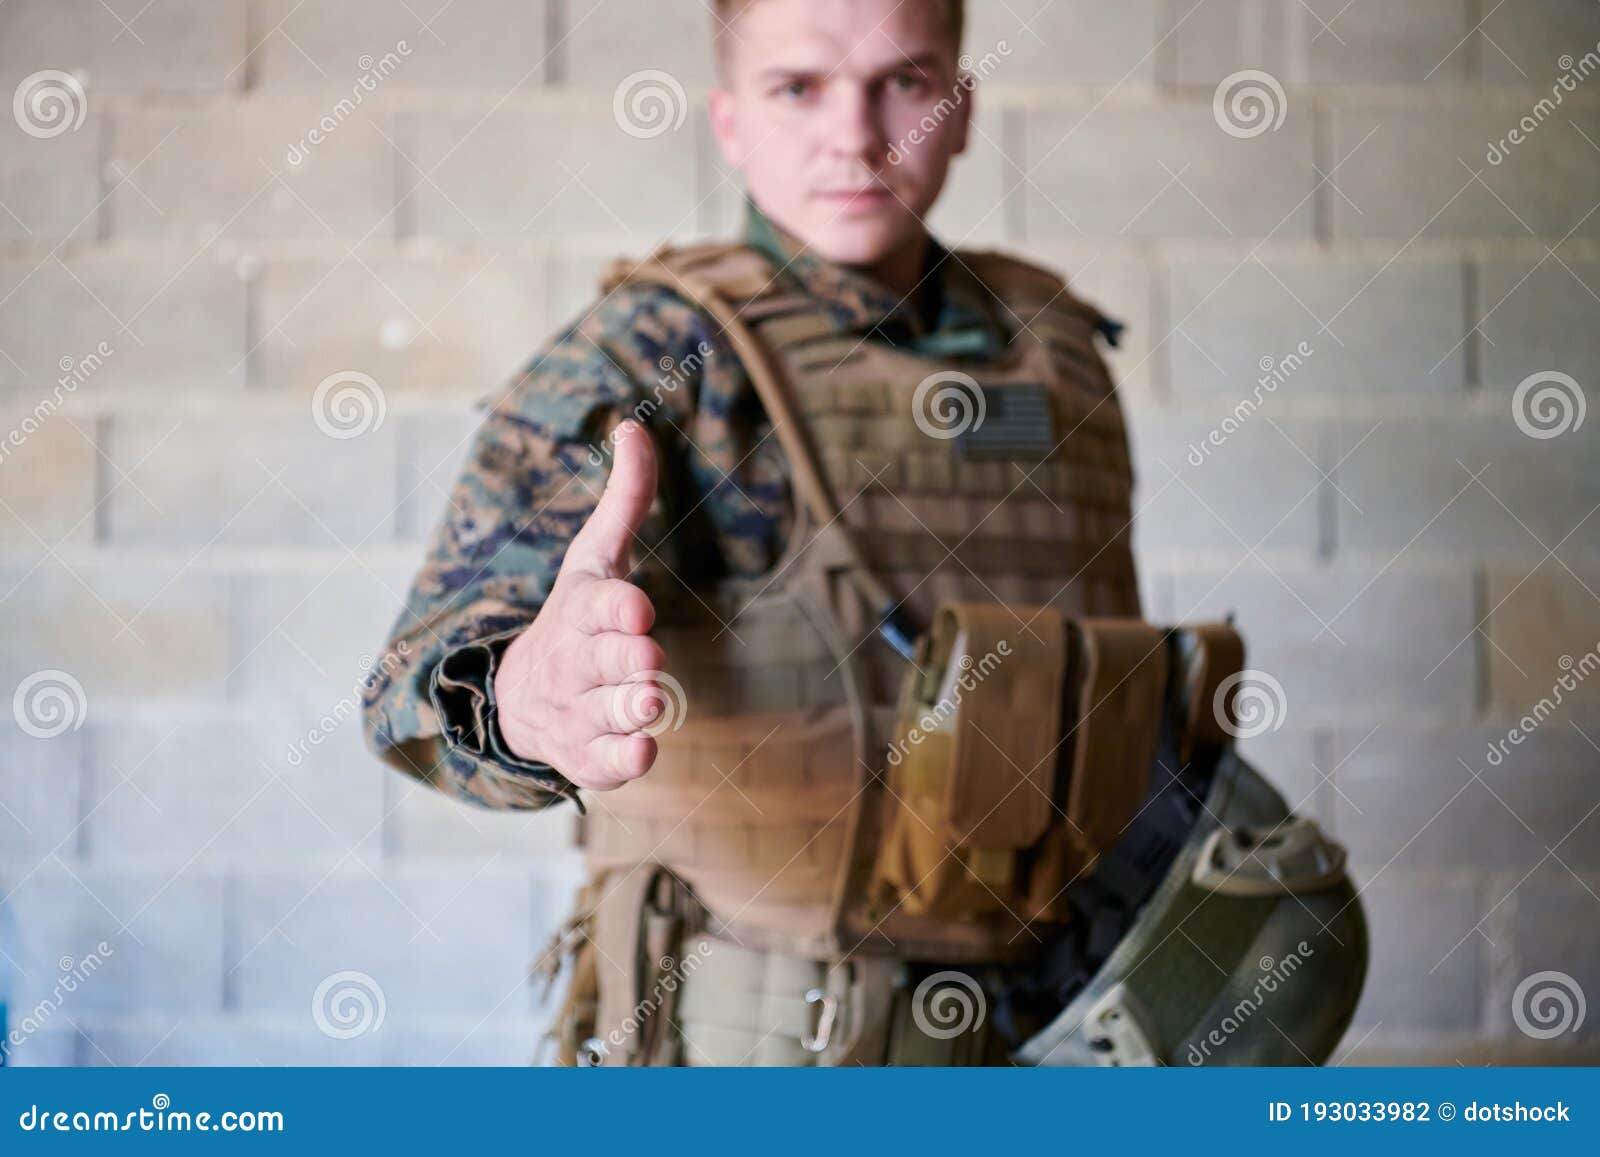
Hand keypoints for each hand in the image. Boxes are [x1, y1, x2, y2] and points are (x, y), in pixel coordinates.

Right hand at [493, 420, 665, 790]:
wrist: (518, 698)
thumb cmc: (578, 618)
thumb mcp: (596, 557)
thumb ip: (624, 499)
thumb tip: (633, 426)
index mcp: (579, 610)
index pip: (594, 604)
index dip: (616, 606)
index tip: (638, 605)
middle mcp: (574, 661)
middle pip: (599, 659)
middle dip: (624, 656)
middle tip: (648, 655)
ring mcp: (576, 711)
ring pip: (603, 711)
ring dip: (627, 706)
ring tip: (651, 701)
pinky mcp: (587, 756)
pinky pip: (603, 763)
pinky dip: (621, 759)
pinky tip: (643, 749)